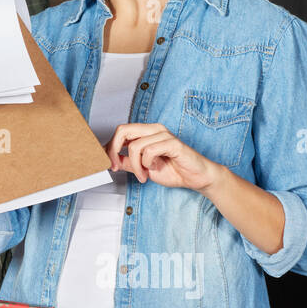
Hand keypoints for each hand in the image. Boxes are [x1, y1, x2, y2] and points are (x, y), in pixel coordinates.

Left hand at [105, 122, 222, 192]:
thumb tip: (111, 159)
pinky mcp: (173, 143)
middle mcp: (154, 129)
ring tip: (143, 174)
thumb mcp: (143, 167)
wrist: (196, 178)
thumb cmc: (174, 170)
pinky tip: (154, 169)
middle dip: (115, 151)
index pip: (120, 131)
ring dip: (135, 165)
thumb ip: (127, 162)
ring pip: (135, 146)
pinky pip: (150, 151)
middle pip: (123, 130)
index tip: (110, 164)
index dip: (110, 147)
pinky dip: (147, 164)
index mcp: (146, 132)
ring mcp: (164, 134)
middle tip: (117, 167)